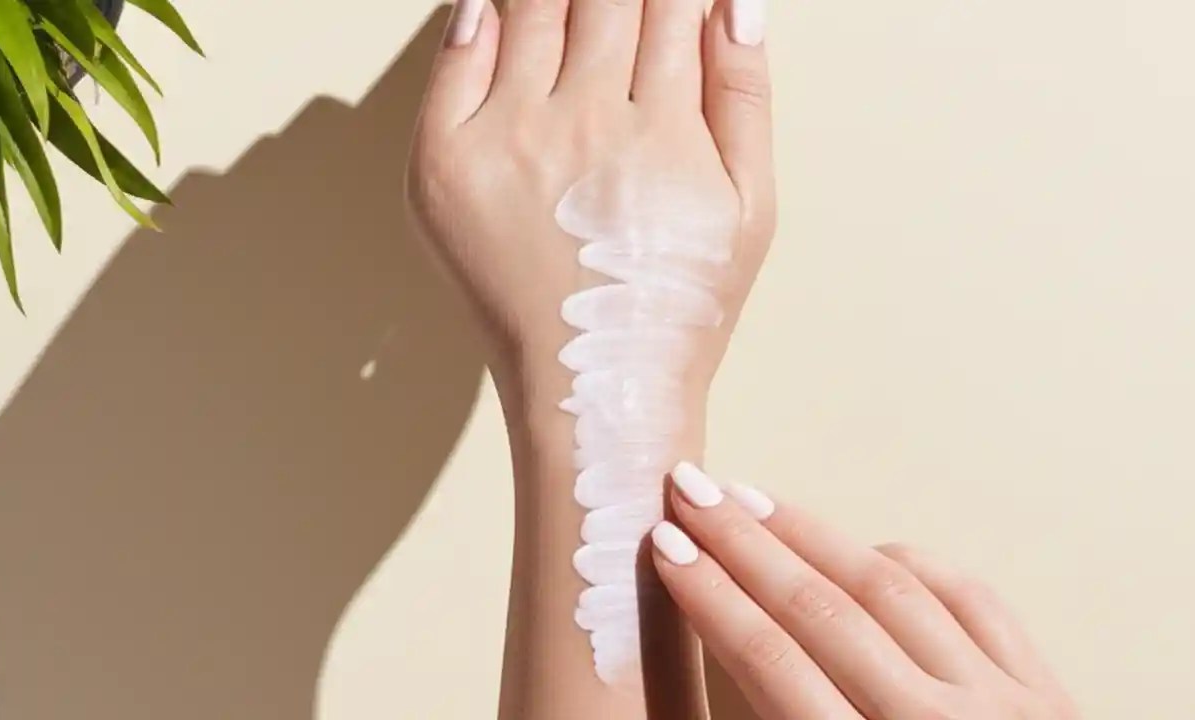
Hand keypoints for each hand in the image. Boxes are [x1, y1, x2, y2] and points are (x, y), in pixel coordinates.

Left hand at [406, 0, 775, 385]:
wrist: (594, 386)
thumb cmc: (679, 303)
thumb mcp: (750, 206)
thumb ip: (745, 93)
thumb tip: (736, 0)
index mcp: (660, 127)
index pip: (667, 4)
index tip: (668, 1)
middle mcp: (580, 122)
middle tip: (614, 6)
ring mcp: (504, 140)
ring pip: (531, 11)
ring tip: (572, 7)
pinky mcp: (444, 163)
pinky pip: (454, 59)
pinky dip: (477, 19)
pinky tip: (494, 9)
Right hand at [653, 463, 1080, 719]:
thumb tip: (720, 679)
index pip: (772, 662)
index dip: (713, 599)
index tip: (668, 548)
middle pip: (821, 610)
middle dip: (745, 543)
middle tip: (691, 492)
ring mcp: (1001, 704)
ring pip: (893, 589)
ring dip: (815, 535)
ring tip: (754, 499)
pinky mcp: (1047, 693)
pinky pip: (974, 600)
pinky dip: (916, 564)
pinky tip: (872, 544)